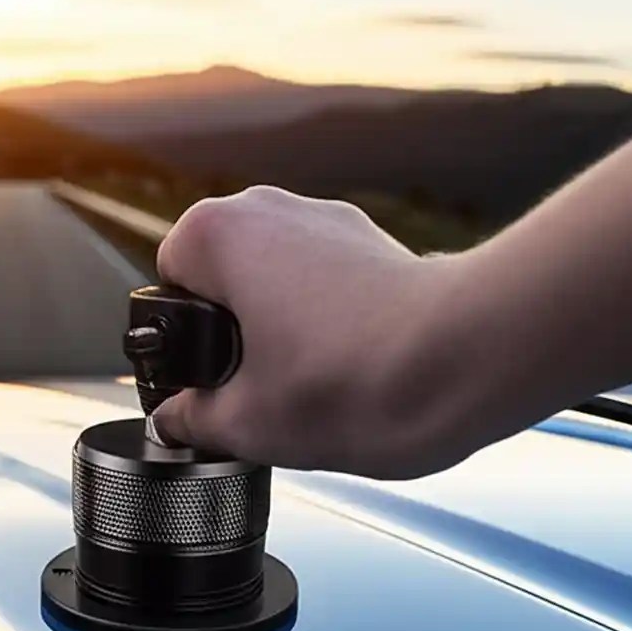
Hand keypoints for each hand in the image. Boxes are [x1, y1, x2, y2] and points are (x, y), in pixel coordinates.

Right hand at [152, 186, 470, 478]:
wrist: (464, 365)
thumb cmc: (356, 380)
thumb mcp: (245, 424)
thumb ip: (191, 420)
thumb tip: (175, 422)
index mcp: (218, 233)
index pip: (167, 281)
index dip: (181, 341)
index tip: (205, 380)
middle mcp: (269, 207)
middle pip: (222, 277)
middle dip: (232, 332)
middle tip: (255, 388)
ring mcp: (328, 218)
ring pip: (274, 279)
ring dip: (279, 326)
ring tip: (308, 383)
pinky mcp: (375, 241)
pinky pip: (323, 282)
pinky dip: (325, 320)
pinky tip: (347, 366)